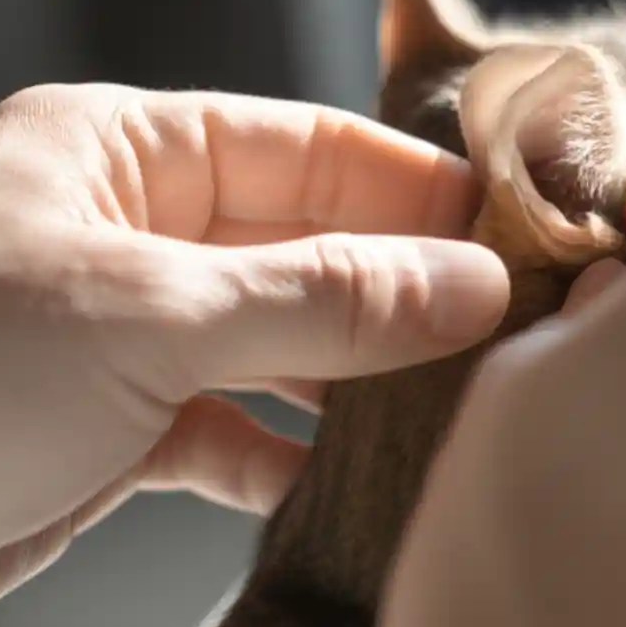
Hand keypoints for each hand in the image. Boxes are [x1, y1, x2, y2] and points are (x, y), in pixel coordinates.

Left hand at [0, 84, 508, 616]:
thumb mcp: (147, 318)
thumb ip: (321, 300)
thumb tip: (468, 284)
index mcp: (119, 154)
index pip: (304, 148)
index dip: (410, 186)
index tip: (506, 230)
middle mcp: (129, 233)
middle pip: (304, 245)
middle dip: (398, 288)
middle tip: (501, 323)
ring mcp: (128, 332)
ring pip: (280, 340)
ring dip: (353, 376)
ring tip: (443, 399)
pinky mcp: (119, 425)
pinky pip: (234, 427)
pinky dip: (285, 456)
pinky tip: (332, 478)